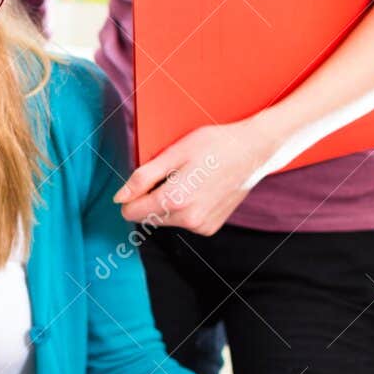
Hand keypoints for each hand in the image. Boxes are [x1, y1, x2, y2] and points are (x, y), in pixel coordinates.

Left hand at [113, 117, 276, 235]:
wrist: (254, 151)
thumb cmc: (215, 144)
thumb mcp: (174, 153)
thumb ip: (143, 177)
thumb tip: (119, 198)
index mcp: (175, 200)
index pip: (131, 211)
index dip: (130, 194)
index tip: (143, 179)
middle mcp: (188, 219)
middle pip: (148, 216)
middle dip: (151, 197)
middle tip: (173, 173)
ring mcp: (201, 226)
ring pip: (166, 219)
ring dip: (169, 202)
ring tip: (190, 179)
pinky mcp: (210, 228)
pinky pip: (184, 221)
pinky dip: (185, 208)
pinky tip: (200, 188)